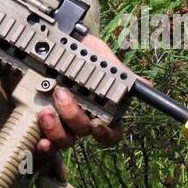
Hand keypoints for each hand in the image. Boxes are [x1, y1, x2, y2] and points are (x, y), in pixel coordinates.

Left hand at [34, 33, 123, 176]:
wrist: (53, 42)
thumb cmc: (82, 51)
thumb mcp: (101, 56)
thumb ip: (119, 71)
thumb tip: (147, 84)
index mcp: (101, 109)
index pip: (110, 133)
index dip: (105, 134)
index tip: (97, 124)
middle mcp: (82, 119)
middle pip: (83, 132)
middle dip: (72, 116)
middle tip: (61, 94)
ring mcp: (61, 123)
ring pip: (64, 139)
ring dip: (55, 130)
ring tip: (45, 112)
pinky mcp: (41, 122)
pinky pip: (44, 141)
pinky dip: (42, 145)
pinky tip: (40, 140)